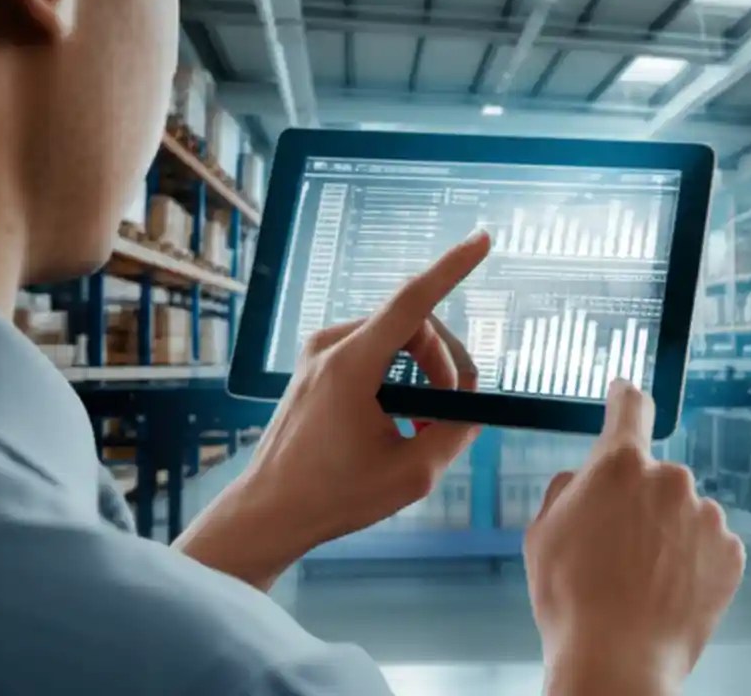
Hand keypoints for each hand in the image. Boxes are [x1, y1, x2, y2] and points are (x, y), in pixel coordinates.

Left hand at [176, 231, 490, 589]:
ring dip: (424, 375)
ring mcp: (319, 352)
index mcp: (351, 366)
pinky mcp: (317, 365)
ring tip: (428, 426)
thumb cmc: (333, 496)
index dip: (452, 268)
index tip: (481, 239)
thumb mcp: (413, 475)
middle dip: (446, 364)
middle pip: (414, 326)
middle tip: (457, 410)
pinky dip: (401, 379)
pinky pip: (375, 352)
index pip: (412, 301)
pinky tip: (404, 421)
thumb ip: (455, 435)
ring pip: (397, 339)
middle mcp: (331, 346)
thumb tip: (473, 409)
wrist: (269, 511)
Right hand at [525, 381, 745, 695]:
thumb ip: (568, 489)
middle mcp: (670, 479)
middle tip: (613, 547)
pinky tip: (665, 590)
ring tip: (639, 579)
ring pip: (682, 513)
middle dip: (637, 501)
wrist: (618, 660)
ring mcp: (706, 516)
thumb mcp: (542, 532)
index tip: (625, 391)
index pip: (630, 408)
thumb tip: (585, 478)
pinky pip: (707, 545)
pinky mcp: (730, 552)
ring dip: (666, 534)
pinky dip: (690, 561)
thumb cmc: (572, 600)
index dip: (624, 397)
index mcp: (620, 465)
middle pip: (653, 476)